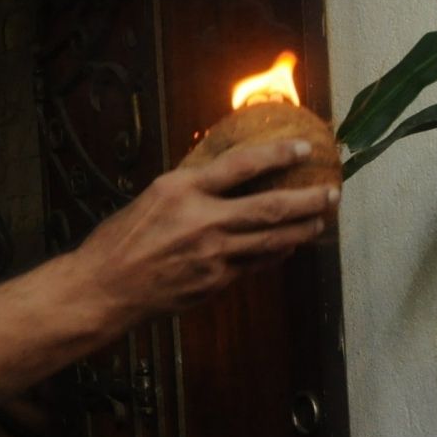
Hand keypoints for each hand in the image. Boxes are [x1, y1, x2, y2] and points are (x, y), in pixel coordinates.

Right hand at [74, 139, 334, 319]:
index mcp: (182, 190)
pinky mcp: (215, 282)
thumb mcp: (153, 197)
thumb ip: (192, 186)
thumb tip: (226, 173)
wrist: (104, 289)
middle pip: (269, 207)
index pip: (241, 165)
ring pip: (271, 241)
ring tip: (321, 220)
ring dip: (302, 230)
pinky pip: (255, 264)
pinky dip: (275, 253)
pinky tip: (289, 246)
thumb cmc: (121, 240)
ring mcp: (212, 255)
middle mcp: (202, 220)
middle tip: (333, 191)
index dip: (277, 155)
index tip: (304, 147)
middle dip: (307, 200)